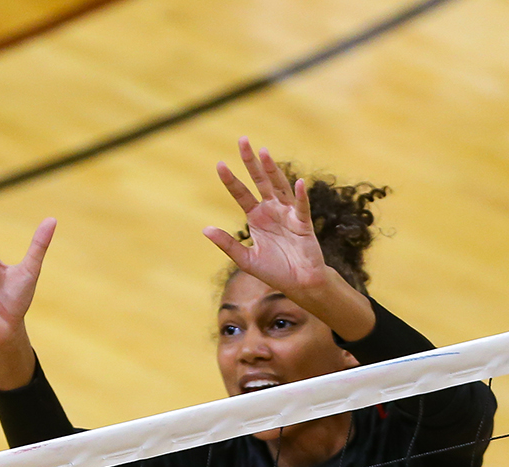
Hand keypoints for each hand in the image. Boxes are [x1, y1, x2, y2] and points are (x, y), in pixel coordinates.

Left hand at [202, 138, 372, 337]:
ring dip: (273, 170)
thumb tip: (204, 229)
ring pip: (279, 187)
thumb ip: (227, 244)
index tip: (220, 164)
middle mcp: (272, 210)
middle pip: (260, 181)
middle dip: (252, 162)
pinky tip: (298, 182)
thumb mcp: (246, 259)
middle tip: (243, 141)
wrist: (299, 284)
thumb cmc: (274, 271)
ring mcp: (288, 214)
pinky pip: (302, 207)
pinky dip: (301, 195)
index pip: (241, 193)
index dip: (231, 180)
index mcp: (256, 217)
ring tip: (265, 152)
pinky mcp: (303, 224)